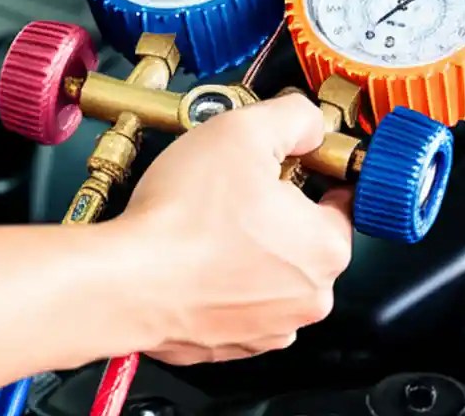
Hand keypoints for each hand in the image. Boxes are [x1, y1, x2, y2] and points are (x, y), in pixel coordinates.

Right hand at [119, 92, 352, 363]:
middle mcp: (309, 298)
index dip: (304, 172)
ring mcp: (269, 328)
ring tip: (203, 225)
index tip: (276, 166)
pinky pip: (234, 304)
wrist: (126, 282)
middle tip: (228, 191)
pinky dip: (217, 284)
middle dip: (272, 213)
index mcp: (328, 247)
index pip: (339, 200)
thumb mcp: (242, 131)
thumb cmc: (182, 217)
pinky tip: (190, 259)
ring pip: (268, 273)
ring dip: (245, 250)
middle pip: (302, 239)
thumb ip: (292, 118)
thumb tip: (309, 123)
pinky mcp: (229, 346)